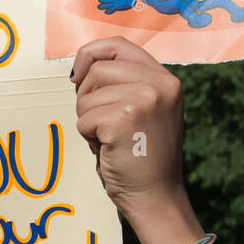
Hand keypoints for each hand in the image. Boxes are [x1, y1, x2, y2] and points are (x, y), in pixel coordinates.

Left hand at [72, 36, 186, 224]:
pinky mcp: (124, 118)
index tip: (77, 75)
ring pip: (87, 95)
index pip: (120, 46)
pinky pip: (83, 119)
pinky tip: (108, 150)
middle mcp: (160, 84)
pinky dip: (87, 137)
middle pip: (98, 69)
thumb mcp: (145, 111)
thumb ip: (126, 85)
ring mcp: (144, 99)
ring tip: (110, 140)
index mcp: (166, 80)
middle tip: (101, 124)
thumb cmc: (142, 158)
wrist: (155, 197)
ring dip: (88, 120)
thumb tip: (81, 68)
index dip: (92, 54)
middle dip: (87, 96)